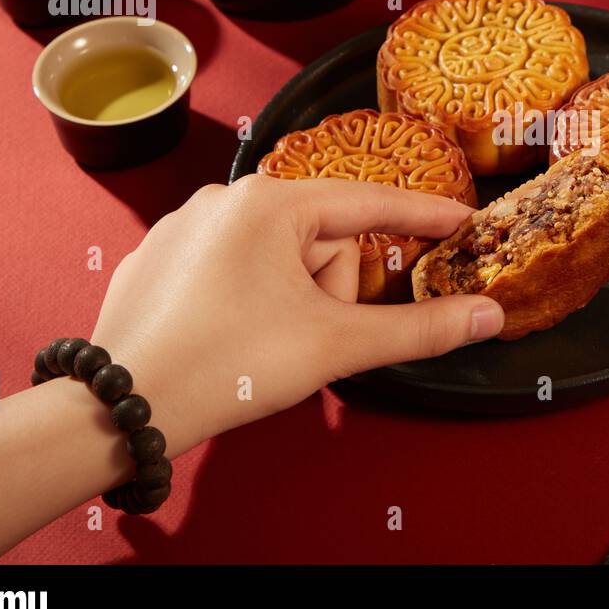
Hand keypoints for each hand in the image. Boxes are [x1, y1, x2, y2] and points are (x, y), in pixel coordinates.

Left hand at [89, 175, 502, 455]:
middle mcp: (224, 199)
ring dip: (291, 299)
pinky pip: (232, 268)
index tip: (462, 219)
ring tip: (263, 345)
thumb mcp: (336, 345)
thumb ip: (419, 327)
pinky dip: (247, 301)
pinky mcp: (159, 258)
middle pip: (321, 240)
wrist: (122, 409)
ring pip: (277, 257)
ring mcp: (185, 226)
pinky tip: (230, 337)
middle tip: (311, 338)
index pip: (370, 202)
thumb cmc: (227, 365)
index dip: (423, 215)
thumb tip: (485, 315)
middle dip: (330, 291)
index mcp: (270, 203)